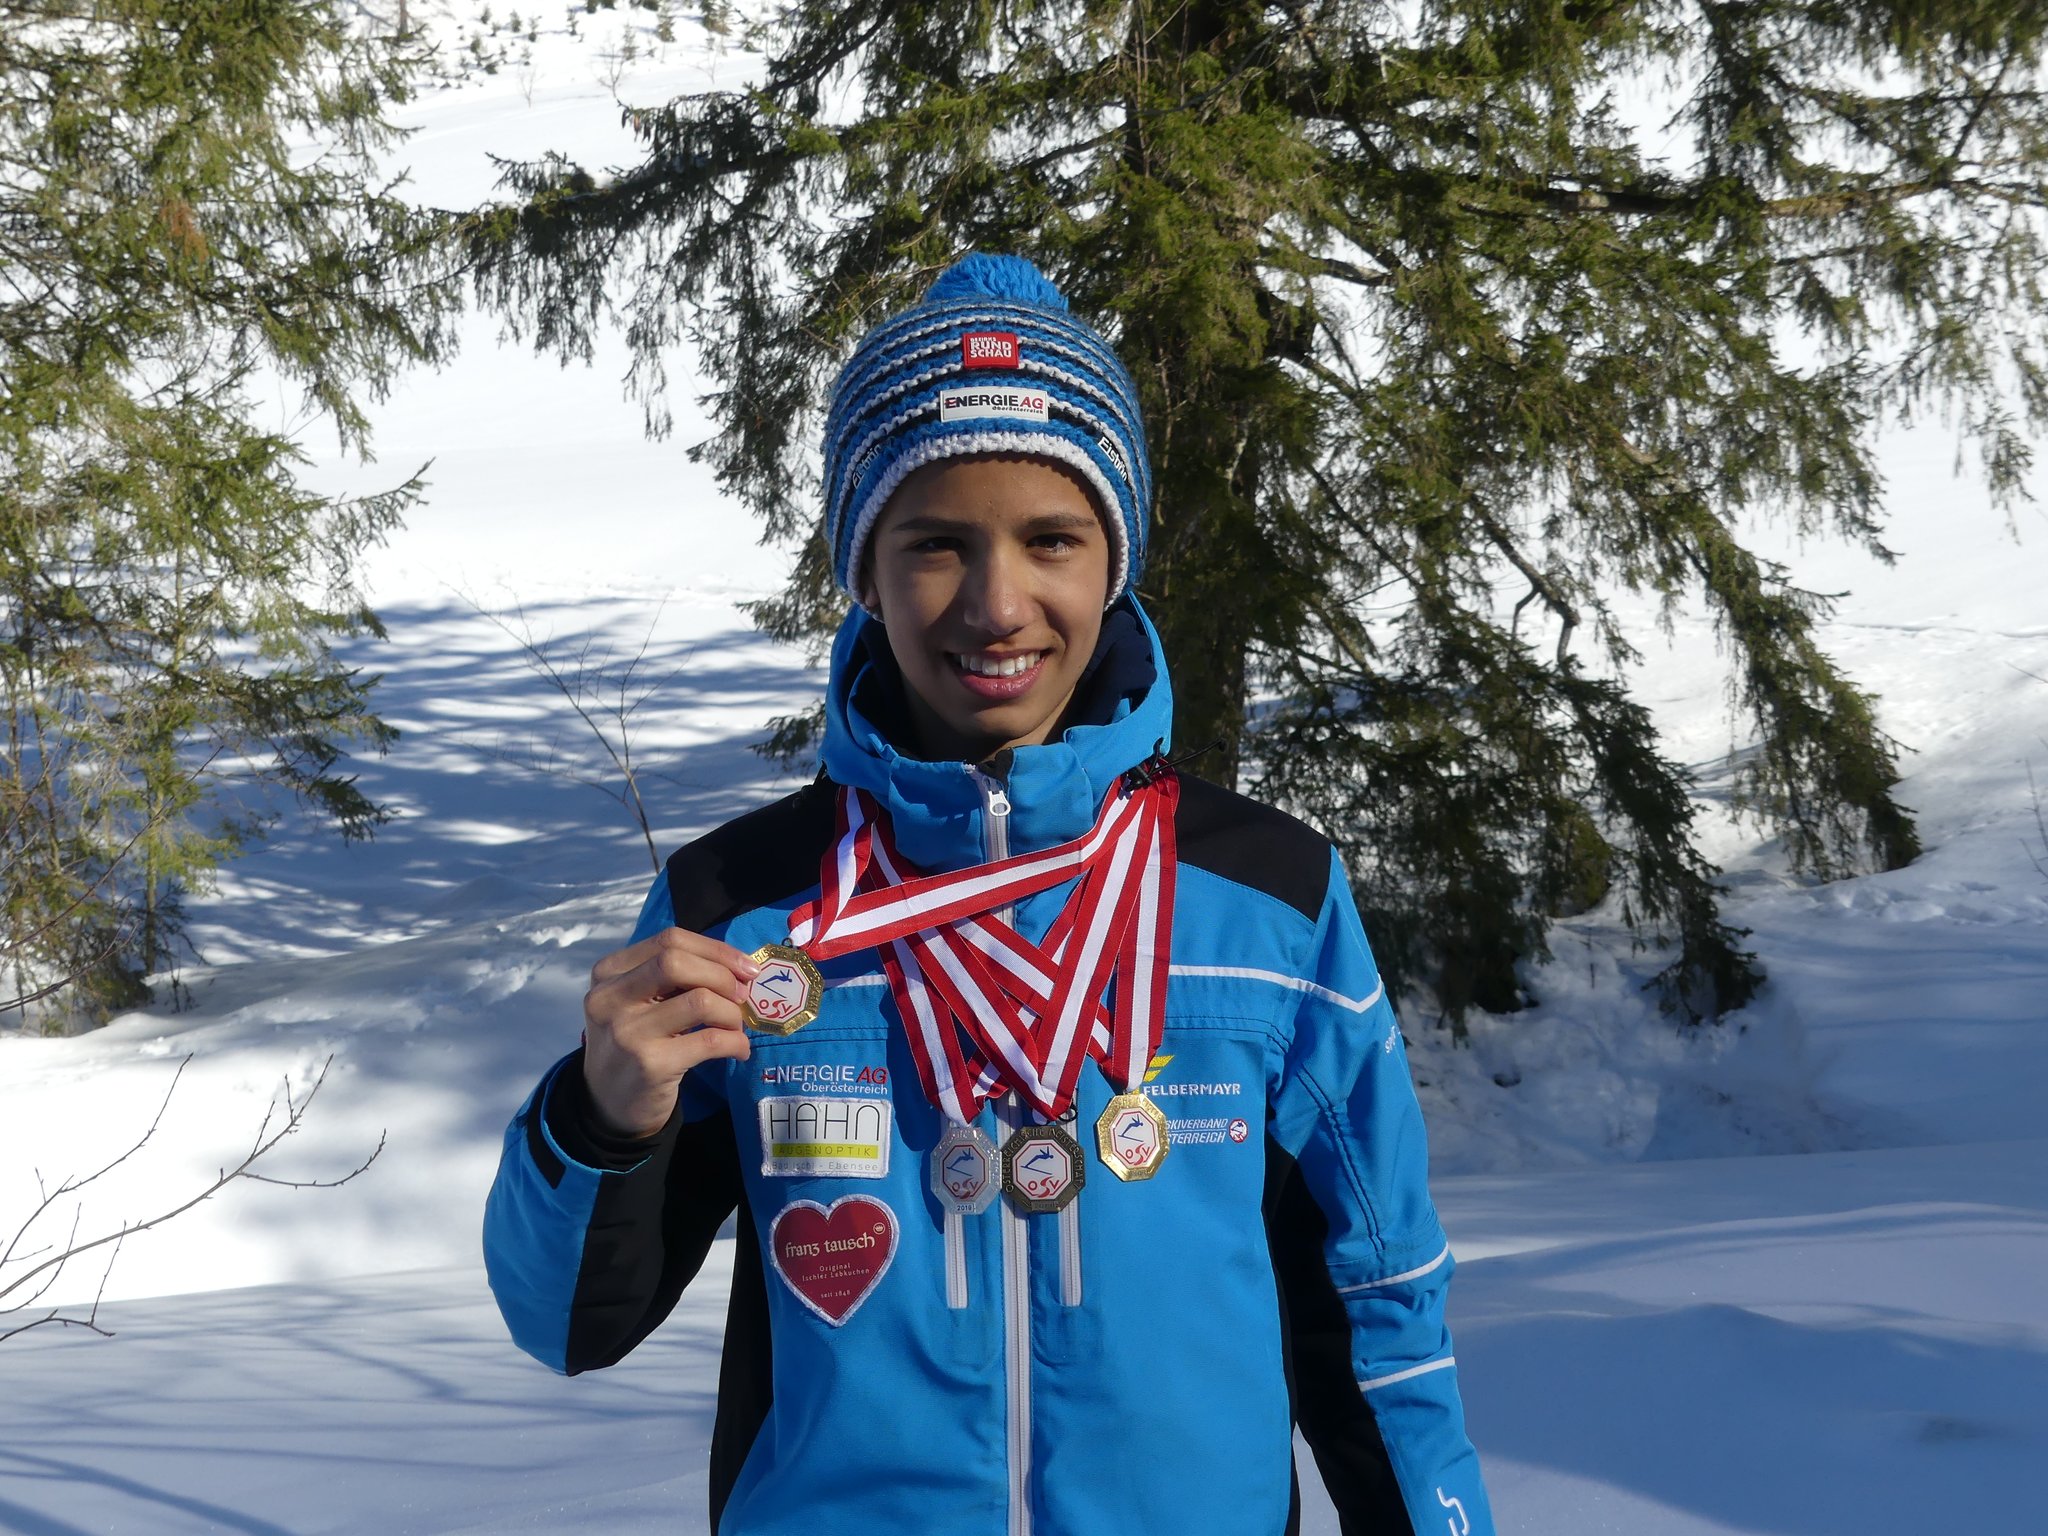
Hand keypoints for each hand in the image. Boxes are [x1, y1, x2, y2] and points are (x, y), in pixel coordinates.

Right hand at [580, 928, 759, 1137]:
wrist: (607, 1103)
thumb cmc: (634, 1042)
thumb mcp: (636, 1002)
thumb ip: (672, 978)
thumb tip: (736, 967)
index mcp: (608, 973)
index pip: (669, 940)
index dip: (715, 949)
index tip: (744, 967)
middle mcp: (610, 998)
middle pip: (677, 962)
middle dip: (722, 975)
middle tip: (741, 995)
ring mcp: (628, 1032)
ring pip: (700, 1000)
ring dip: (731, 1013)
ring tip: (735, 1027)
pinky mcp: (650, 1064)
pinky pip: (710, 1041)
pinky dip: (735, 1042)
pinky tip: (738, 1049)